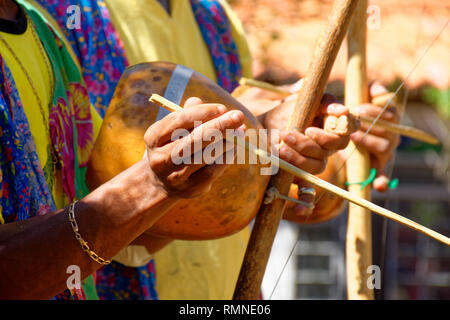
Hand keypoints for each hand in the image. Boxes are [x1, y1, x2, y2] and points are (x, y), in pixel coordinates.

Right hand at [144, 97, 244, 198]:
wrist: (162, 181)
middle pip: (193, 140)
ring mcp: (175, 176)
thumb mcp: (174, 128)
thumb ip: (190, 113)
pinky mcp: (190, 189)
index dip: (202, 113)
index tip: (222, 108)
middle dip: (219, 126)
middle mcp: (161, 158)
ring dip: (226, 141)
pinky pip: (212, 171)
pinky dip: (226, 157)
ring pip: (205, 156)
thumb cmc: (173, 145)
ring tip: (240, 131)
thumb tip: (211, 107)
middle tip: (239, 116)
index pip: (179, 121)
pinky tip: (235, 147)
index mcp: (154, 137)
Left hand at [269, 94, 356, 215]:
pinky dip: (305, 202)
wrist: (260, 126)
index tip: (309, 130)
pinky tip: (298, 210)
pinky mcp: (300, 176)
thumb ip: (324, 101)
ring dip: (298, 159)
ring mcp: (314, 163)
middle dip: (308, 145)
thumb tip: (343, 110)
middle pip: (329, 151)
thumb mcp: (302, 102)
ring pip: (317, 167)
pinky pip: (309, 193)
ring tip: (279, 149)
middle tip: (287, 135)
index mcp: (331, 128)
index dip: (331, 135)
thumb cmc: (284, 112)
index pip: (346, 132)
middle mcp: (326, 148)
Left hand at [348, 82, 400, 191]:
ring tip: (353, 137)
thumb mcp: (361, 98)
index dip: (373, 109)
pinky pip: (383, 175)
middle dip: (368, 124)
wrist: (343, 138)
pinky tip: (379, 185)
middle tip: (351, 121)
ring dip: (368, 141)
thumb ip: (370, 90)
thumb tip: (375, 88)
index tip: (356, 108)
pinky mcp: (378, 167)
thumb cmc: (354, 115)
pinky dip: (382, 181)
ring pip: (384, 147)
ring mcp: (387, 152)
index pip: (389, 110)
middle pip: (387, 129)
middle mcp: (393, 134)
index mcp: (390, 116)